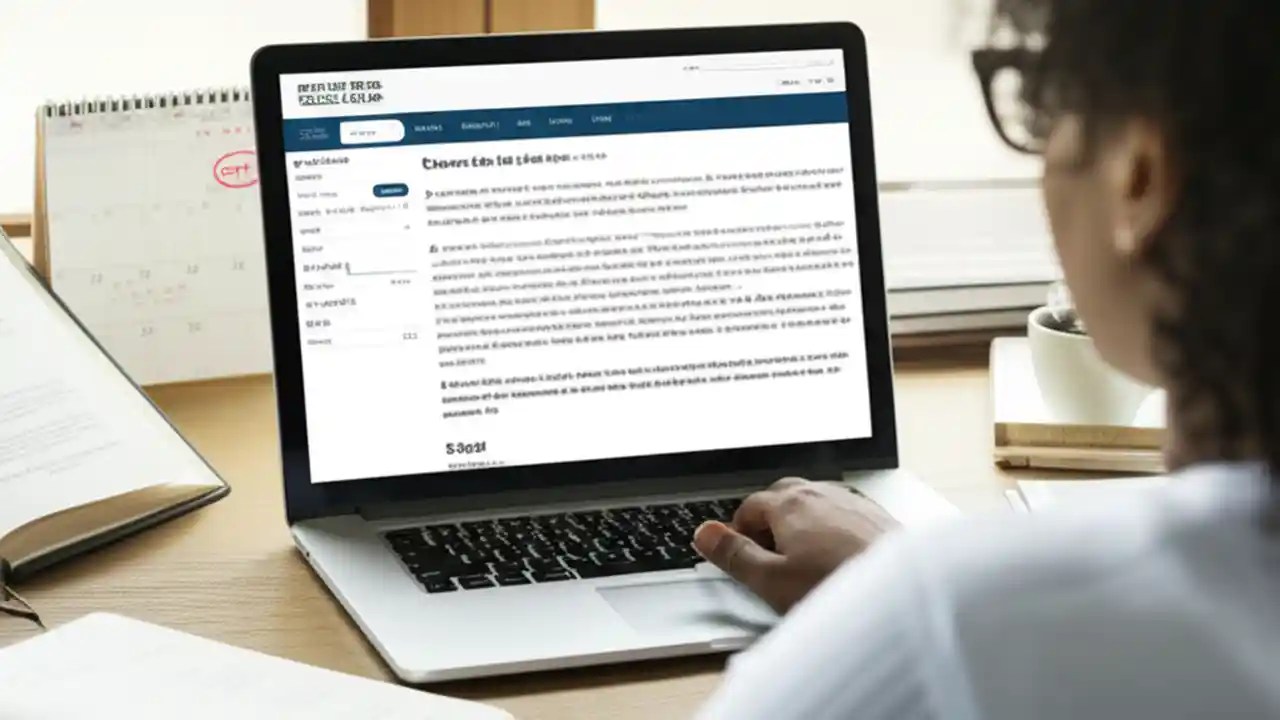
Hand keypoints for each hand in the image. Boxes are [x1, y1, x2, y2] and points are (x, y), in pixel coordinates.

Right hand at [692, 477, 898, 613]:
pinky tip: (837, 555)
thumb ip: (734, 555)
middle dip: (769, 518)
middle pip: (783, 494)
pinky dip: (831, 527)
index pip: (750, 505)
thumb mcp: (771, 581)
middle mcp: (822, 493)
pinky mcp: (878, 517)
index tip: (739, 552)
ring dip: (801, 521)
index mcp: (790, 503)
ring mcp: (853, 502)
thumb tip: (705, 533)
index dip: (738, 531)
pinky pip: (844, 513)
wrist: (907, 596)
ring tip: (800, 556)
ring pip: (816, 501)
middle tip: (765, 551)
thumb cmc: (840, 589)